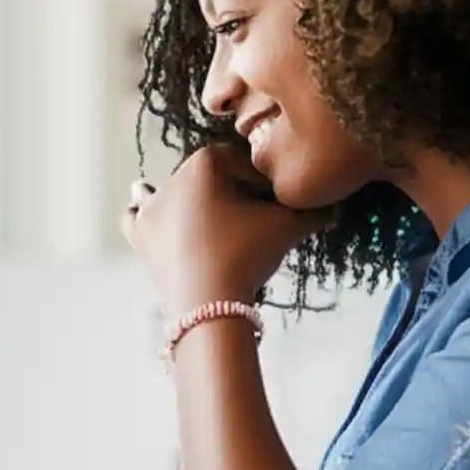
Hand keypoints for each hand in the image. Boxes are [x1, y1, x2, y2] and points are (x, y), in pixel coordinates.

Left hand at [119, 143, 334, 318]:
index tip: (276, 202)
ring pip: (168, 190)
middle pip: (207, 177)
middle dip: (229, 191)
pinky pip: (135, 215)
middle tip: (250, 218)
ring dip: (184, 196)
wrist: (208, 306)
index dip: (263, 181)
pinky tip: (151, 210)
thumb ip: (312, 211)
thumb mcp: (288, 228)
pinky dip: (143, 212)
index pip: (242, 163)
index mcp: (204, 163)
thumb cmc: (247, 256)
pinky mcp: (139, 237)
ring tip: (202, 210)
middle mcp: (171, 179)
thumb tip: (334, 207)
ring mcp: (150, 209)